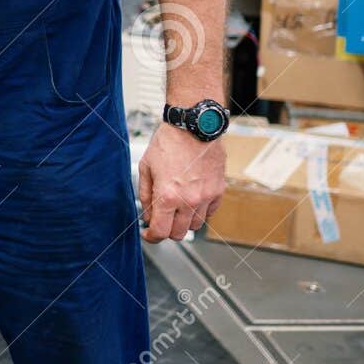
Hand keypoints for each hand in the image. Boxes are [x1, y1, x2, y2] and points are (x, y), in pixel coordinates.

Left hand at [137, 122, 225, 242]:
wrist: (193, 126)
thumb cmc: (168, 142)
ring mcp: (206, 197)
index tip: (148, 234)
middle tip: (161, 219)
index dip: (151, 237)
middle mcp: (188, 200)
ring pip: (195, 226)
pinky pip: (209, 213)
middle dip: (166, 230)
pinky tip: (191, 200)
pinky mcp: (218, 191)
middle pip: (178, 234)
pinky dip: (199, 212)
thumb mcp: (146, 167)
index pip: (160, 232)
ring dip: (184, 222)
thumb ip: (145, 195)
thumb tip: (148, 215)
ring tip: (176, 208)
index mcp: (167, 196)